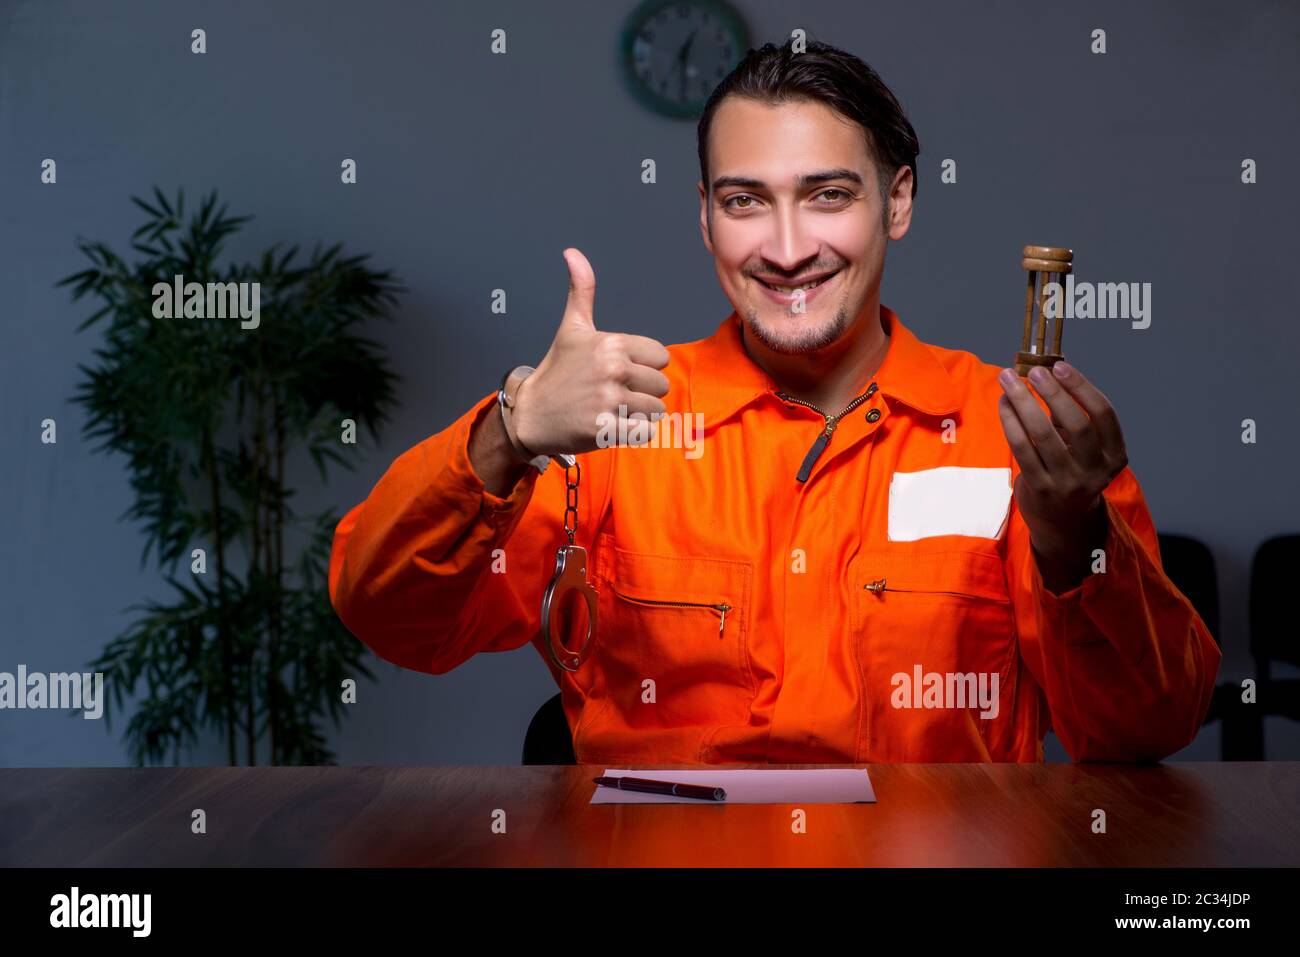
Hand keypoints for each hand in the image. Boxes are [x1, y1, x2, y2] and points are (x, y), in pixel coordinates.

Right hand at [512, 248, 671, 455]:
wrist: (531, 413)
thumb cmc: (556, 371)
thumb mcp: (571, 328)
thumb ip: (581, 290)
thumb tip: (572, 252)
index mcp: (611, 343)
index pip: (661, 357)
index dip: (644, 366)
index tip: (620, 372)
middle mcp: (612, 369)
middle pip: (661, 385)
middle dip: (643, 392)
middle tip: (613, 393)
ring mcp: (609, 400)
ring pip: (656, 410)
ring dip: (639, 414)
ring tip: (613, 410)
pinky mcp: (606, 429)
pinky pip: (646, 432)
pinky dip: (634, 432)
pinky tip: (613, 425)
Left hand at [997, 361, 1128, 590]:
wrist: (1062, 520)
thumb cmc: (1072, 470)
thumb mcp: (1084, 448)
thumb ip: (1072, 415)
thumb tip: (1047, 370)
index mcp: (1115, 456)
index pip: (1104, 414)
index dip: (1082, 387)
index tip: (1060, 366)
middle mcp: (1096, 471)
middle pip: (1076, 424)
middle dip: (1053, 393)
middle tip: (1033, 370)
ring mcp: (1068, 483)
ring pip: (1044, 435)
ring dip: (1024, 402)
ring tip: (1009, 380)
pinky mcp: (1040, 489)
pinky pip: (1021, 448)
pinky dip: (1011, 421)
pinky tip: (1003, 404)